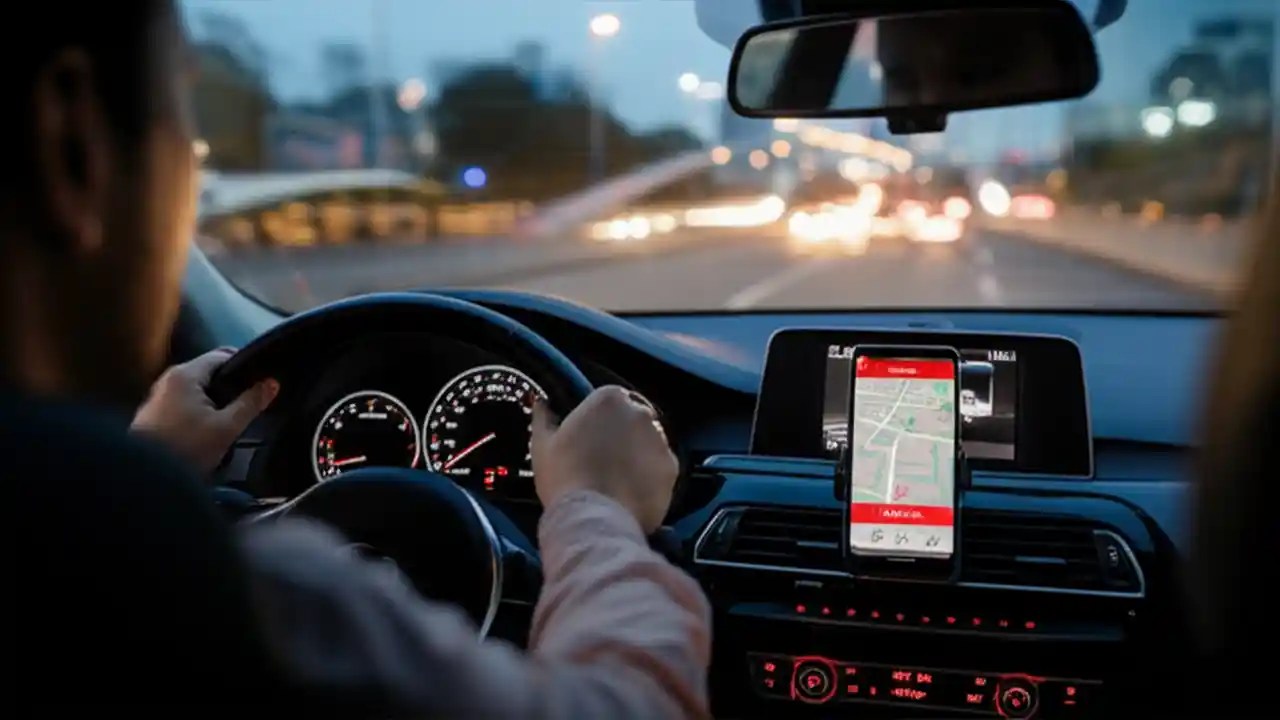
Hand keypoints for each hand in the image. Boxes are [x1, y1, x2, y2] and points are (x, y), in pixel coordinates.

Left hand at [132, 348, 278, 473]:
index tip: (262, 382)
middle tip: (250, 403)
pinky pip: (183, 403)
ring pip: (196, 390)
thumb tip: (272, 383)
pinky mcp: (151, 416)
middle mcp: (167, 379)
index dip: (245, 365)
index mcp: (185, 374)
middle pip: (208, 372)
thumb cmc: (187, 448)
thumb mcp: (226, 428)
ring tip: (231, 419)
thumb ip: (251, 403)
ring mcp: (156, 397)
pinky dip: (198, 411)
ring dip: (214, 401)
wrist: (144, 480)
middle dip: (230, 386)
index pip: (222, 355)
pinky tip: (208, 429)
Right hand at [531, 385, 677, 532]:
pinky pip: (660, 468)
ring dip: (638, 455)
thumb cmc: (564, 476)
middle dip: (624, 434)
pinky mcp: (672, 468)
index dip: (601, 419)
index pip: (611, 399)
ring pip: (650, 443)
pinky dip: (650, 477)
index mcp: (609, 399)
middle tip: (605, 460)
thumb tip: (541, 404)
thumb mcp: (543, 444)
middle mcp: (640, 413)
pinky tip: (631, 493)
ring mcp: (660, 440)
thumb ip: (544, 418)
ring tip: (618, 480)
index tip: (592, 436)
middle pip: (634, 419)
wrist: (593, 517)